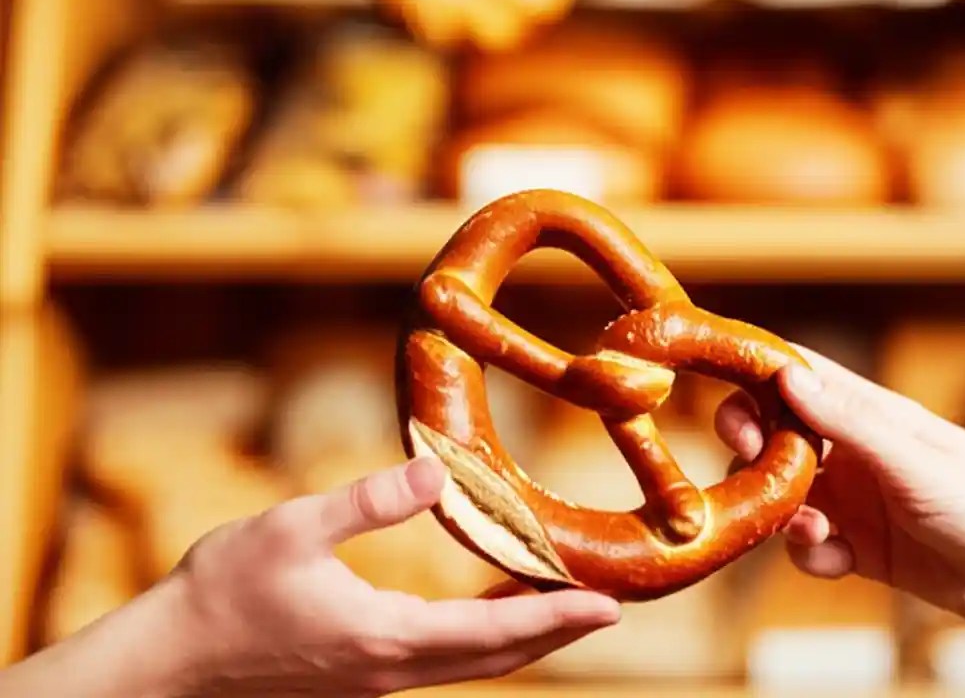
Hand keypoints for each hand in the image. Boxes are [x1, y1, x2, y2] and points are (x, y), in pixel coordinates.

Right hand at [0, 455, 619, 697]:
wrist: (168, 664)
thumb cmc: (223, 593)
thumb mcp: (294, 529)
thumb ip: (370, 502)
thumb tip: (436, 471)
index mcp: (386, 637)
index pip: (494, 635)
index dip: (557, 620)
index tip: (610, 608)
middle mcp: (393, 669)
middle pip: (497, 659)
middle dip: (556, 633)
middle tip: (609, 607)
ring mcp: (377, 679)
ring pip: (472, 664)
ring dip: (524, 638)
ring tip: (565, 604)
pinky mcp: (360, 675)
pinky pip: (443, 659)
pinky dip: (483, 639)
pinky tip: (492, 612)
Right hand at [717, 343, 964, 629]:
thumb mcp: (914, 461)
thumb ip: (849, 422)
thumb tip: (787, 375)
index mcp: (873, 414)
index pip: (802, 378)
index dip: (759, 379)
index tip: (730, 400)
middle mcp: (855, 451)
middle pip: (778, 434)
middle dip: (754, 448)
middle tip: (750, 463)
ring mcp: (853, 499)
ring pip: (783, 494)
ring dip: (781, 511)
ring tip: (811, 530)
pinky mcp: (856, 546)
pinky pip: (807, 545)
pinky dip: (811, 553)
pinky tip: (838, 560)